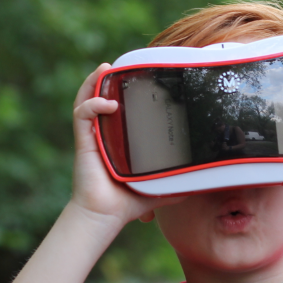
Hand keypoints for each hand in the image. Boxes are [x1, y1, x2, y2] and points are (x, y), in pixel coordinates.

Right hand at [70, 65, 180, 223]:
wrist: (106, 216)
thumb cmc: (128, 202)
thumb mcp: (159, 186)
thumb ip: (176, 181)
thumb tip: (199, 181)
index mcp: (117, 140)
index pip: (115, 110)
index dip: (119, 92)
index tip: (133, 79)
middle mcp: (102, 135)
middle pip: (98, 98)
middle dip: (105, 80)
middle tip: (117, 66)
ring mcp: (92, 137)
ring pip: (86, 100)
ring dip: (94, 82)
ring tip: (106, 69)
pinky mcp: (85, 142)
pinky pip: (83, 114)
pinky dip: (93, 104)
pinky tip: (109, 103)